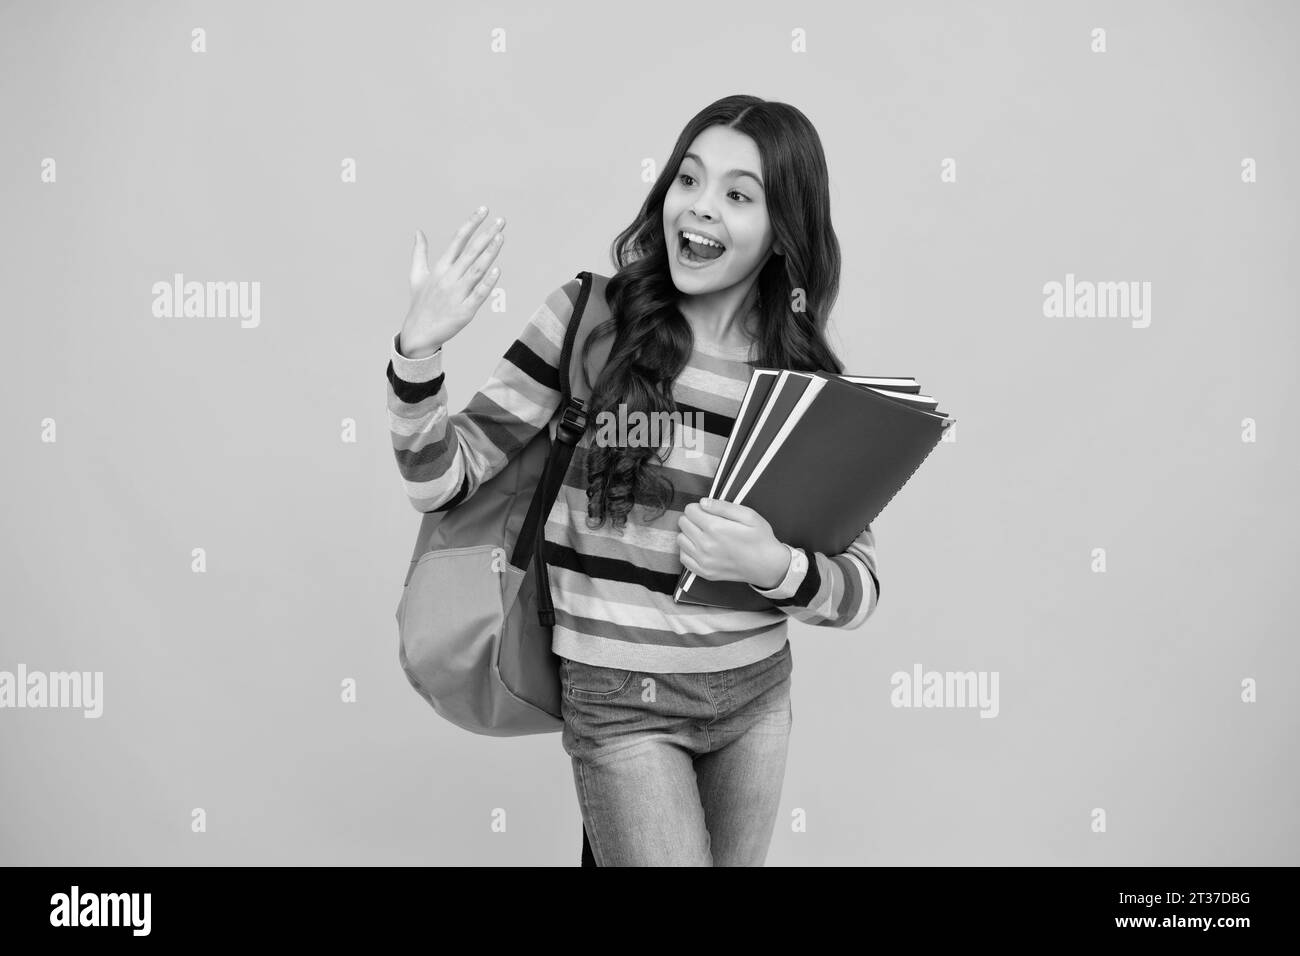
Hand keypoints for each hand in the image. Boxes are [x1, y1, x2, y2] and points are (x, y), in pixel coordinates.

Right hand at [399, 207, 507, 357]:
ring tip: (501, 237)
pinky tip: (496, 269)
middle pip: (470, 251)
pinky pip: (478, 294)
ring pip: (476, 269)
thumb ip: (420, 252)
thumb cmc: (420, 303)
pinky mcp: (465, 311)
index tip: (483, 209)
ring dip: (489, 253)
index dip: (471, 223)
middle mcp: (448, 278)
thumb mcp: (416, 275)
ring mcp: (457, 294)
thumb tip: (419, 232)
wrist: (418, 333)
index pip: (458, 240)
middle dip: (486, 234)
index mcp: (440, 268)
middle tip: (501, 220)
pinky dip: (487, 282)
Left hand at [676, 498, 789, 588]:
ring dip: (689, 534)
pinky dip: (689, 550)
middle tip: (708, 522)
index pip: (690, 510)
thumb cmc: (760, 538)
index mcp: (715, 528)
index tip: (709, 512)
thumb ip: (723, 506)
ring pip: (680, 539)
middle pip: (683, 523)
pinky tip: (701, 548)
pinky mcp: (704, 572)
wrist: (767, 566)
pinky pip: (683, 557)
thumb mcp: (748, 515)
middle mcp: (705, 545)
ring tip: (705, 535)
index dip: (699, 508)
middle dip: (693, 519)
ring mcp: (703, 560)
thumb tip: (703, 502)